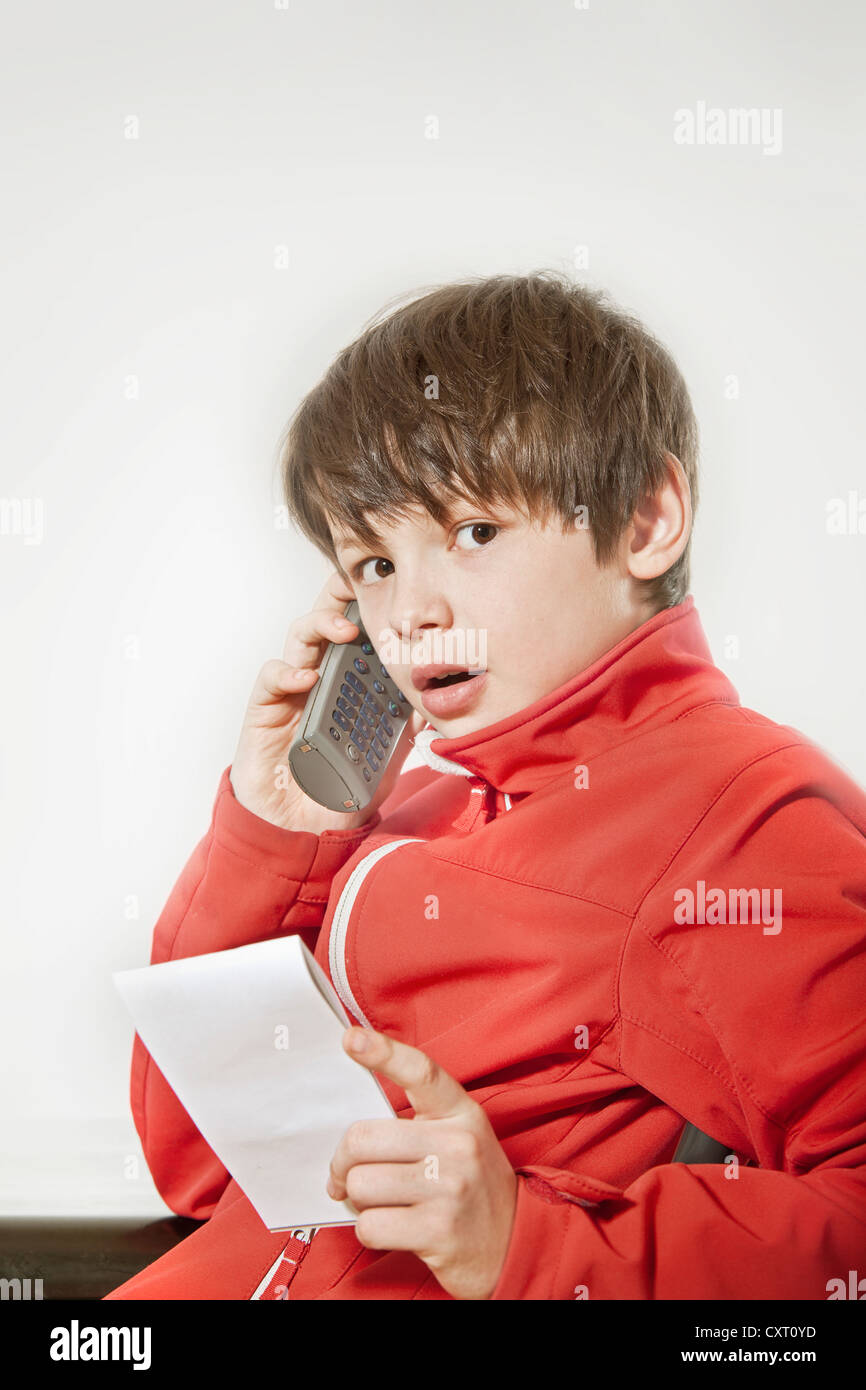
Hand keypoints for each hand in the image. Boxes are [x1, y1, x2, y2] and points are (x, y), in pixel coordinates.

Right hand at [229, 570, 424, 833]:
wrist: (304, 833)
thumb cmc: (339, 792)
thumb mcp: (387, 757)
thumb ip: (406, 728)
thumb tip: (436, 701)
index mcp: (347, 683)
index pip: (355, 634)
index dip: (364, 606)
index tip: (385, 584)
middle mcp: (319, 679)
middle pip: (324, 623)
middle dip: (337, 597)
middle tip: (355, 584)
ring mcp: (291, 693)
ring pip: (299, 639)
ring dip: (319, 625)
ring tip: (342, 630)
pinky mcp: (265, 711)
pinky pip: (271, 678)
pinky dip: (287, 671)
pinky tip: (306, 676)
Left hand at [327, 1026, 518, 1299]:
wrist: (516, 1243)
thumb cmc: (471, 1185)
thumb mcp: (459, 1139)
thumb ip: (416, 1124)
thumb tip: (349, 1135)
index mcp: (460, 1113)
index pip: (420, 1072)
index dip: (383, 1052)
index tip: (351, 1038)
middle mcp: (458, 1145)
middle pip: (363, 1139)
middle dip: (342, 1163)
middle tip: (345, 1176)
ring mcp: (449, 1188)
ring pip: (361, 1184)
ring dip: (357, 1200)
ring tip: (379, 1203)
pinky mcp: (438, 1231)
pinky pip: (370, 1225)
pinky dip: (369, 1229)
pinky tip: (392, 1227)